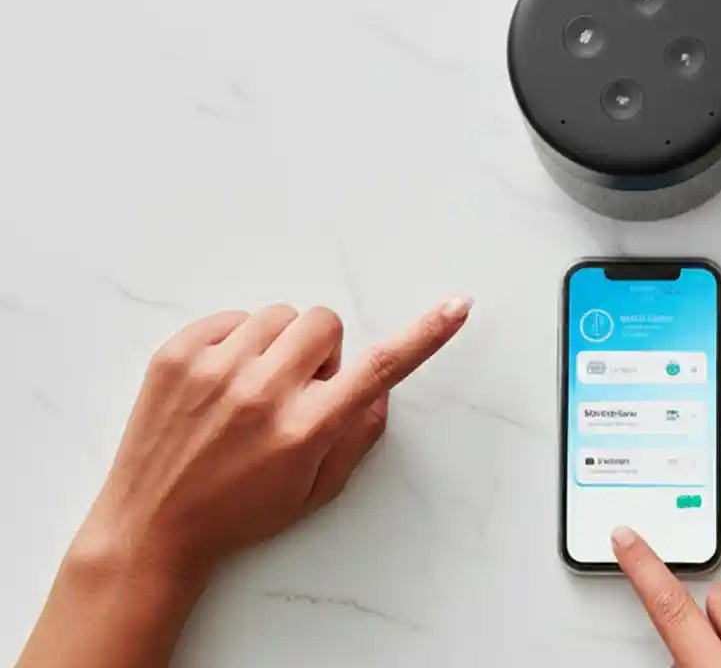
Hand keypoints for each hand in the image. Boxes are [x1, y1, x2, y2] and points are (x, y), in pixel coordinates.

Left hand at [20, 298, 472, 666]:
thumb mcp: (315, 491)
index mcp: (304, 431)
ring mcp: (215, 368)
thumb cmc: (239, 514)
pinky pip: (231, 317)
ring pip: (278, 315)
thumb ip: (358, 435)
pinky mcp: (177, 354)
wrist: (151, 525)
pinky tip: (222, 383)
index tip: (457, 307)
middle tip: (299, 389)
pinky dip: (236, 342)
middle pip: (323, 323)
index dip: (425, 335)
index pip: (380, 368)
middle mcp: (262, 392)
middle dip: (321, 351)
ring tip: (253, 388)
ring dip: (278, 344)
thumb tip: (380, 387)